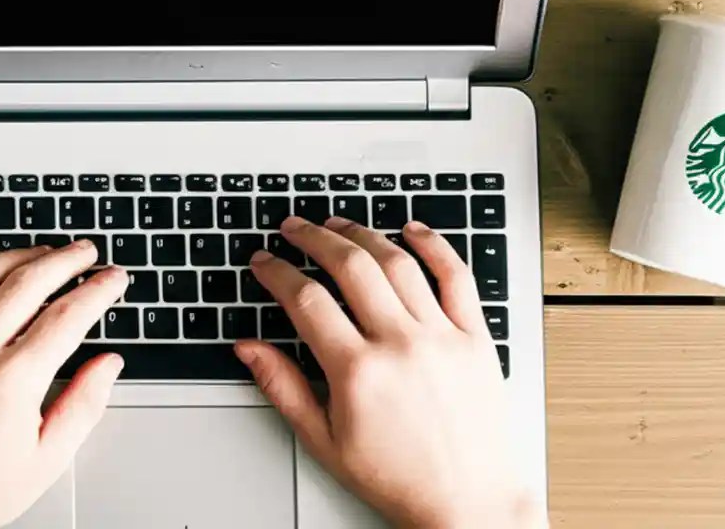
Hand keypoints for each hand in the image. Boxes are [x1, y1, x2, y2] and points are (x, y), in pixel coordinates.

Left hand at [0, 241, 127, 528]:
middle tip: (86, 253)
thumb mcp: (46, 460)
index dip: (99, 290)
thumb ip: (84, 405)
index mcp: (12, 382)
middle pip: (28, 282)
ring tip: (41, 252)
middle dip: (66, 260)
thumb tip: (109, 363)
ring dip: (17, 254)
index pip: (69, 316)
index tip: (114, 279)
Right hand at [237, 217, 542, 528]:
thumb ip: (283, 388)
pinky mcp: (476, 336)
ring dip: (363, 234)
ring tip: (339, 225)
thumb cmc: (397, 477)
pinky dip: (435, 245)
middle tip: (294, 228)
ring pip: (398, 262)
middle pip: (350, 267)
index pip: (306, 300)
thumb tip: (248, 348)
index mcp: (358, 373)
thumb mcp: (324, 442)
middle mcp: (401, 345)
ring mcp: (442, 336)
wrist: (465, 500)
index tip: (264, 262)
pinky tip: (412, 229)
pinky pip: (456, 276)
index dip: (278, 273)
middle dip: (314, 238)